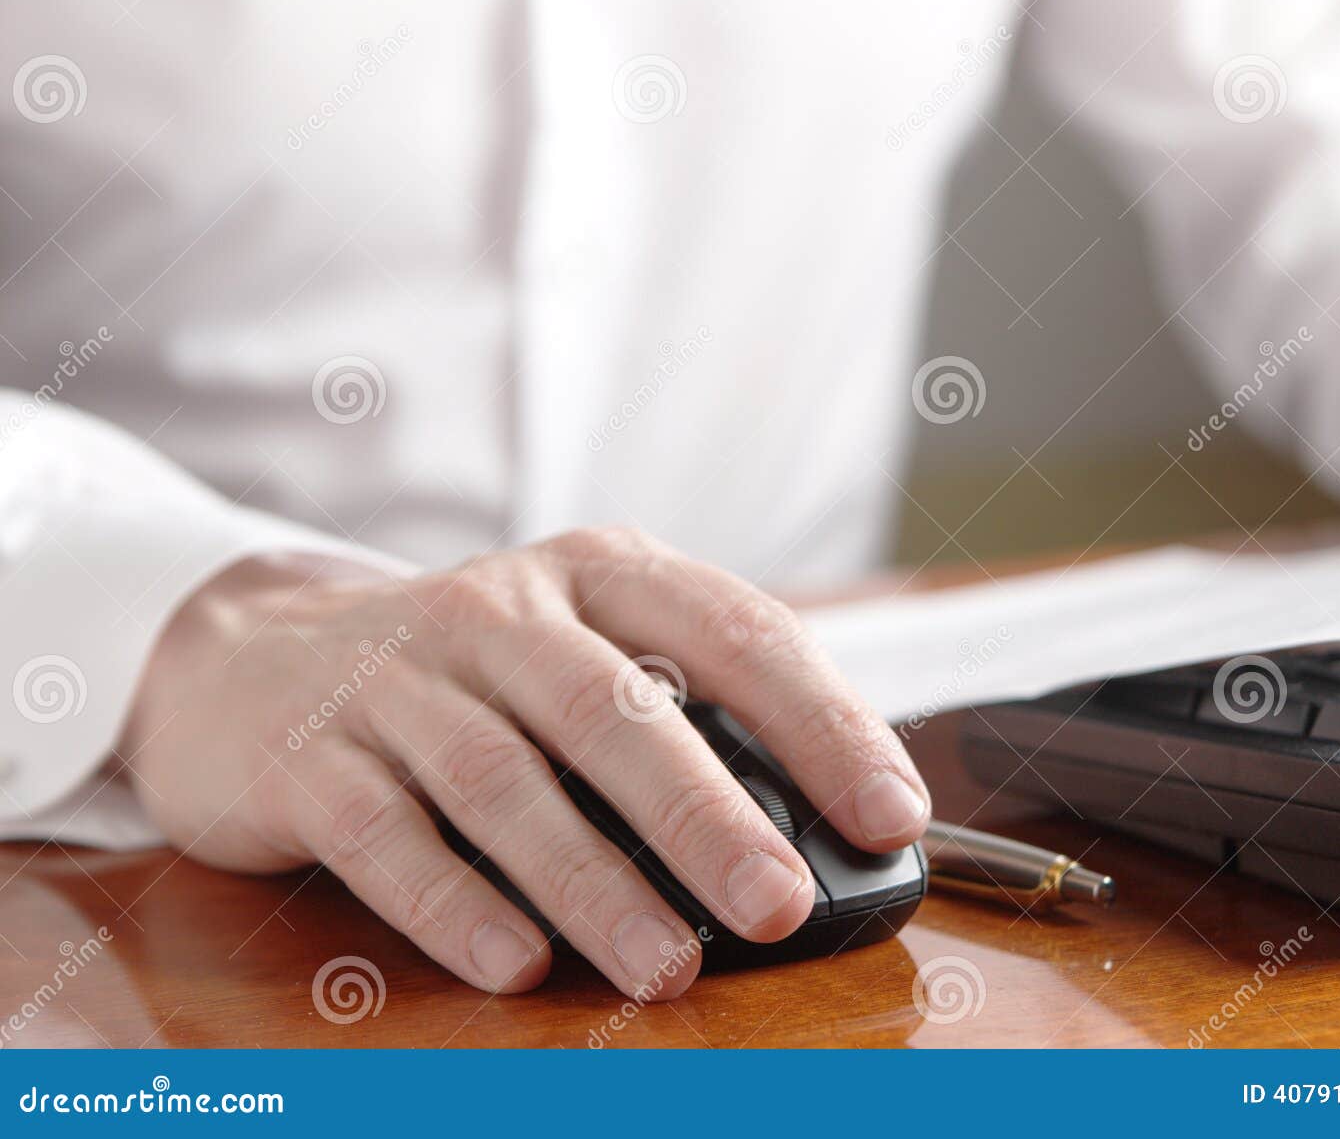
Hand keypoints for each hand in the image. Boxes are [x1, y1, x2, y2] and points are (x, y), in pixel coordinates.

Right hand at [120, 527, 929, 998]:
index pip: (735, 630)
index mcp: (599, 574)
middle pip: (615, 707)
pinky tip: (517, 963)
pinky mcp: (310, 755)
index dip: (822, 721)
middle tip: (781, 903)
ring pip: (503, 778)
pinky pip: (386, 833)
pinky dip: (455, 902)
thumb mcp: (579, 652)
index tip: (890, 813)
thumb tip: (816, 838)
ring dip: (592, 878)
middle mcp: (501, 610)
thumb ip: (681, 716)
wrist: (252, 657)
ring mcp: (400, 679)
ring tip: (665, 964)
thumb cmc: (470, 675)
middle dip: (705, 813)